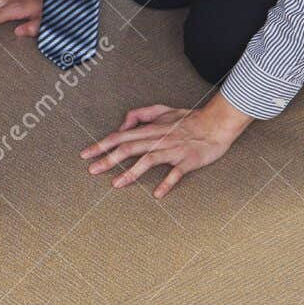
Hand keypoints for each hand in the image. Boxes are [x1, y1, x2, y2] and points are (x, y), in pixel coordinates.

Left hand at [81, 93, 251, 198]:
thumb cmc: (189, 118)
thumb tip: (123, 124)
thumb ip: (141, 114)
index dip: (102, 144)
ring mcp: (173, 150)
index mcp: (151, 128)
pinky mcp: (188, 161)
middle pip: (129, 147)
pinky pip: (176, 173)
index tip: (86, 154)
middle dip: (108, 159)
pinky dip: (166, 183)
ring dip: (131, 172)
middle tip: (92, 170)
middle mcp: (159, 138)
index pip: (120, 135)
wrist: (217, 123)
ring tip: (116, 184)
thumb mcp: (163, 110)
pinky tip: (157, 194)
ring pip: (148, 159)